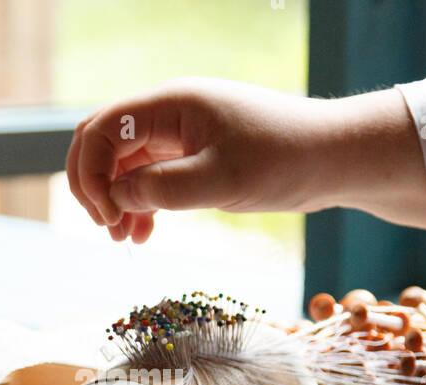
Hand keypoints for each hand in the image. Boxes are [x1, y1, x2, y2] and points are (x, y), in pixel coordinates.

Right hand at [65, 77, 425, 242]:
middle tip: (106, 228)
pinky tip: (143, 234)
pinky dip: (139, 203)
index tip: (109, 217)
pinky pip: (149, 176)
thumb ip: (163, 188)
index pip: (101, 130)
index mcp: (171, 104)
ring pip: (124, 163)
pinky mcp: (194, 155)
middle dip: (94, 185)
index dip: (92, 175)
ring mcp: (180, 134)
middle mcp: (169, 113)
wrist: (333, 158)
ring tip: (123, 239)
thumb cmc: (284, 161)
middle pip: (102, 141)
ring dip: (114, 198)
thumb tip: (117, 197)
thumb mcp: (222, 180)